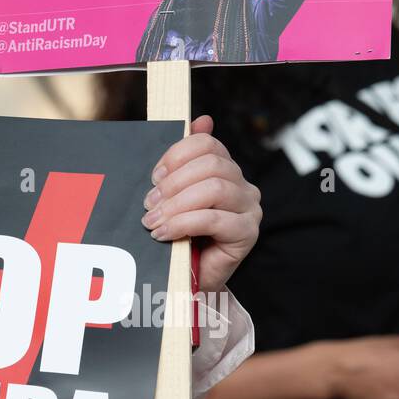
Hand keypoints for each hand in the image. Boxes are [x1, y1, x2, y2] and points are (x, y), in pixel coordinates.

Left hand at [141, 115, 260, 291]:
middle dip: (173, 183)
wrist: (188, 278)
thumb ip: (181, 162)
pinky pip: (214, 219)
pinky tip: (164, 234)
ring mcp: (249, 209)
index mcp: (225, 170)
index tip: (154, 177)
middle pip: (211, 165)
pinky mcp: (248, 233)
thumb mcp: (173, 195)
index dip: (176, 156)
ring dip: (176, 204)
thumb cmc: (179, 234)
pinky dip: (183, 224)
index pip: (207, 145)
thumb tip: (201, 120)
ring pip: (214, 189)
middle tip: (150, 203)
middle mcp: (243, 186)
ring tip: (153, 221)